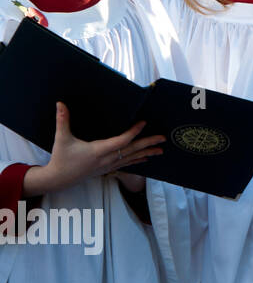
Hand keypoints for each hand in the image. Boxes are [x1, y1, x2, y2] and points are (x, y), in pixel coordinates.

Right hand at [22, 103, 164, 197]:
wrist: (59, 180)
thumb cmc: (61, 159)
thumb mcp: (62, 139)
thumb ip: (62, 120)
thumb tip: (60, 103)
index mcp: (98, 150)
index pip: (121, 141)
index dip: (133, 132)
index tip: (143, 123)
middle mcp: (107, 159)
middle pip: (132, 150)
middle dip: (148, 143)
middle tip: (163, 138)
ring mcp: (109, 165)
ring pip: (132, 158)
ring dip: (147, 153)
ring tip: (160, 149)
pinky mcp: (108, 169)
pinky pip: (127, 164)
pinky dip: (138, 160)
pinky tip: (146, 158)